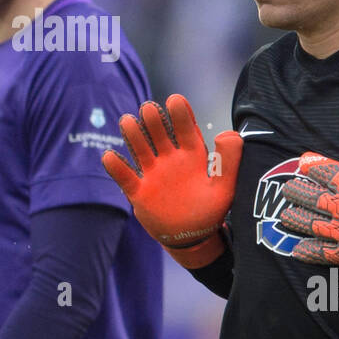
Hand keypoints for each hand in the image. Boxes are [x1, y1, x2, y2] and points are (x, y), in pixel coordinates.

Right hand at [101, 94, 242, 269]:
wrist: (191, 238)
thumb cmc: (209, 211)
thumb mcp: (225, 188)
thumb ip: (230, 161)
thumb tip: (228, 133)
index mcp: (192, 155)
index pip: (185, 128)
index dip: (180, 114)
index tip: (175, 99)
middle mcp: (170, 159)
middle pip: (159, 134)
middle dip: (154, 120)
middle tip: (149, 109)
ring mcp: (153, 174)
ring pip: (140, 149)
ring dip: (133, 135)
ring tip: (128, 122)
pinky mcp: (139, 191)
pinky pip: (125, 177)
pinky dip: (116, 167)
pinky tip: (109, 156)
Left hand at [276, 121, 338, 274]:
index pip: (328, 174)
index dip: (315, 167)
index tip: (302, 163)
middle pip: (315, 200)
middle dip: (299, 194)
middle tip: (286, 190)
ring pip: (315, 225)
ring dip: (299, 220)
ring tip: (285, 217)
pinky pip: (327, 253)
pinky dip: (312, 252)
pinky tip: (298, 250)